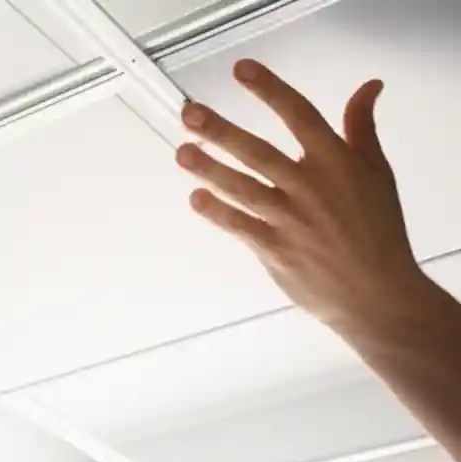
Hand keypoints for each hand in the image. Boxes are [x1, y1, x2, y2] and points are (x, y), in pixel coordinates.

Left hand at [176, 59, 433, 335]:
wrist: (376, 293)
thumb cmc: (377, 230)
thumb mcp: (376, 173)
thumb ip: (361, 129)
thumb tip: (367, 88)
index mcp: (336, 163)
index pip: (299, 116)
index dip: (270, 90)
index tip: (242, 70)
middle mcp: (309, 187)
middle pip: (258, 152)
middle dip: (221, 131)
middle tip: (189, 113)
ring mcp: (289, 219)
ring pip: (242, 188)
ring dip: (210, 169)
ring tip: (182, 152)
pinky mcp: (274, 249)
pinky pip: (240, 226)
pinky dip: (217, 213)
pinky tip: (196, 198)